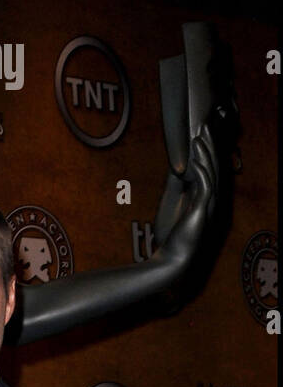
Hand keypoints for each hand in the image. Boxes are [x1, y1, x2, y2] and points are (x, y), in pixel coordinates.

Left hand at [149, 125, 217, 278]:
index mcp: (206, 198)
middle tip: (205, 124)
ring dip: (205, 152)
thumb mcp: (174, 206)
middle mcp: (211, 200)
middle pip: (214, 165)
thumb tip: (177, 170)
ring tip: (199, 134)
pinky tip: (195, 157)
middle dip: (209, 144)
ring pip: (211, 171)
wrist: (173, 262)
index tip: (202, 132)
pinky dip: (200, 170)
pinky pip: (205, 185)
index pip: (210, 168)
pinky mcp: (202, 211)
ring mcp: (209, 205)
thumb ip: (178, 189)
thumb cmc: (172, 239)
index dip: (208, 150)